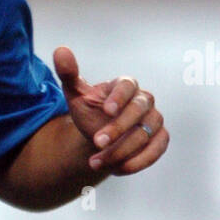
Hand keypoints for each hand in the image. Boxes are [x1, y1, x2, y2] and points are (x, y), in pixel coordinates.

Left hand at [53, 46, 168, 175]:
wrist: (98, 137)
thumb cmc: (89, 112)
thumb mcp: (75, 94)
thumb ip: (69, 74)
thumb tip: (60, 50)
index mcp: (126, 85)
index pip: (128, 86)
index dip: (119, 97)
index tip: (106, 110)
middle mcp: (144, 101)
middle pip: (138, 112)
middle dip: (118, 128)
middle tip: (96, 142)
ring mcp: (154, 120)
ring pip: (146, 134)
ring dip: (122, 150)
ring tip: (95, 162)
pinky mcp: (159, 139)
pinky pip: (157, 149)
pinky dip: (139, 161)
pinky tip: (117, 169)